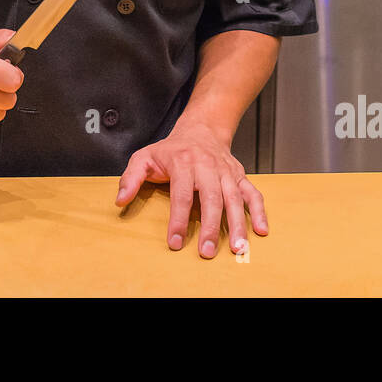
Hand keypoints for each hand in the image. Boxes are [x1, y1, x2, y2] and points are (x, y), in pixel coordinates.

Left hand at [114, 120, 267, 257]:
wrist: (201, 130)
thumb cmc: (171, 149)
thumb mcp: (144, 157)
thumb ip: (131, 178)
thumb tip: (120, 201)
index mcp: (183, 162)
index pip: (180, 195)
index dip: (178, 220)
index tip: (175, 242)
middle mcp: (208, 167)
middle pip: (211, 198)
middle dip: (211, 227)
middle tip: (207, 252)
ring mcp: (226, 172)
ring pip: (234, 198)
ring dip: (238, 224)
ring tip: (239, 249)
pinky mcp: (239, 177)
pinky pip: (253, 193)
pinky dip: (259, 211)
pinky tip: (261, 230)